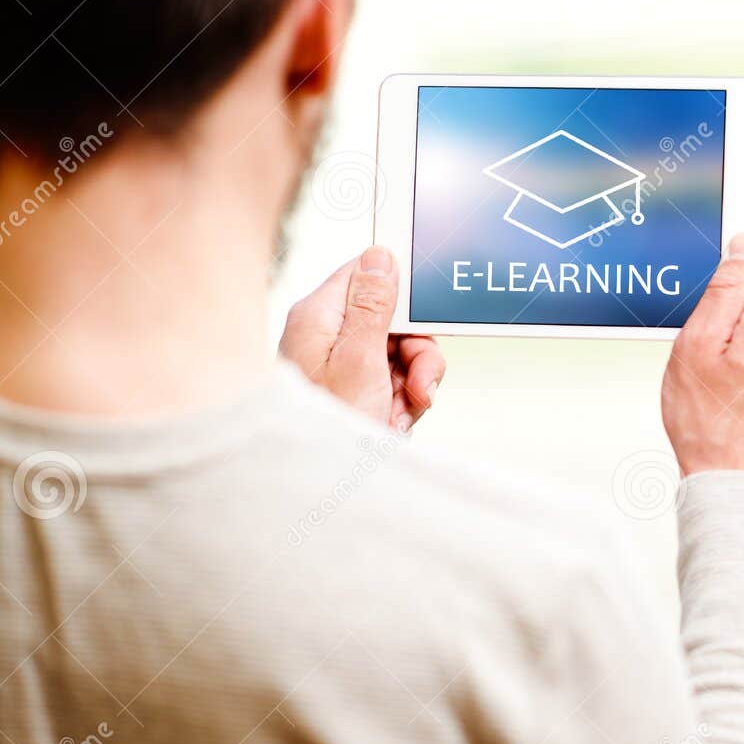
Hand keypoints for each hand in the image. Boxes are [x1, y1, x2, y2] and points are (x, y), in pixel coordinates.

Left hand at [278, 245, 445, 430]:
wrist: (316, 487)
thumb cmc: (328, 424)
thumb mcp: (360, 359)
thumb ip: (373, 305)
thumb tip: (380, 256)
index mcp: (318, 316)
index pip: (365, 273)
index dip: (401, 288)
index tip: (427, 309)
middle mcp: (327, 336)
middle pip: (392, 318)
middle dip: (416, 353)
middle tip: (418, 384)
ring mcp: (341, 364)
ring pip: (400, 352)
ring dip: (414, 382)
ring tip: (402, 412)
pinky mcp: (354, 389)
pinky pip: (395, 381)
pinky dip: (403, 402)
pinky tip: (392, 422)